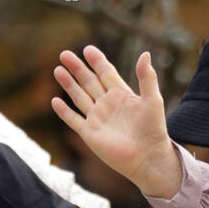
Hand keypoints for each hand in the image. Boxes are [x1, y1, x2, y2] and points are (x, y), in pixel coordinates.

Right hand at [51, 45, 180, 197]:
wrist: (148, 158)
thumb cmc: (154, 130)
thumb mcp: (153, 100)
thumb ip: (147, 78)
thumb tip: (145, 54)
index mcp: (122, 95)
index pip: (106, 73)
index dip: (97, 61)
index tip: (88, 49)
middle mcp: (108, 105)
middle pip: (89, 82)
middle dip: (77, 68)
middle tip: (65, 54)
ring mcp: (98, 119)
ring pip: (79, 97)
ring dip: (69, 84)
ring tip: (58, 70)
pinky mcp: (90, 133)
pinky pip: (74, 120)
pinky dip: (64, 111)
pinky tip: (55, 101)